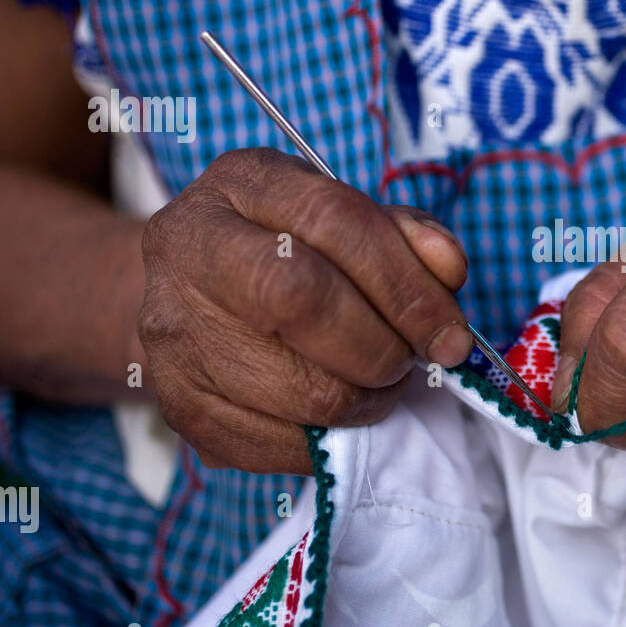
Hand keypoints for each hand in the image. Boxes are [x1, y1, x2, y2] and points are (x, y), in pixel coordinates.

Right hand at [138, 147, 472, 472]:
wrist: (195, 299)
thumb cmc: (292, 253)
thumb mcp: (348, 220)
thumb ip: (406, 237)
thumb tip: (448, 270)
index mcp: (243, 183)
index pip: (333, 221)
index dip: (405, 284)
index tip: (451, 334)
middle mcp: (190, 247)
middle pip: (302, 299)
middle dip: (382, 346)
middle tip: (407, 362)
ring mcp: (174, 329)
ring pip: (301, 389)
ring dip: (365, 399)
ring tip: (374, 384)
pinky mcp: (178, 404)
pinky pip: (279, 443)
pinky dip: (330, 438)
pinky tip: (336, 413)